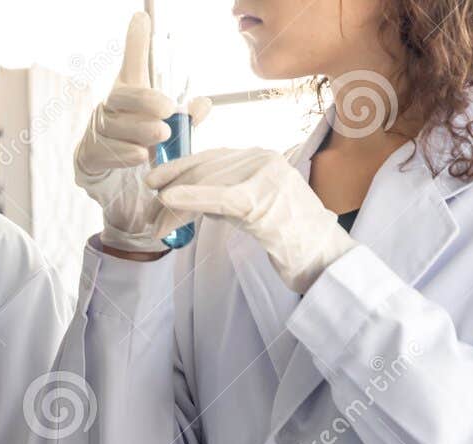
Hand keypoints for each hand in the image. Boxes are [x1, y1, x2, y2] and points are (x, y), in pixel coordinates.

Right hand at [75, 12, 209, 253]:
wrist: (119, 192)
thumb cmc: (145, 154)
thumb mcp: (170, 136)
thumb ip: (186, 120)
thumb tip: (202, 104)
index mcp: (131, 97)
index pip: (133, 64)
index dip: (137, 42)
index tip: (143, 17)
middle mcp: (110, 108)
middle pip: (123, 97)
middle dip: (146, 102)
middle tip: (169, 112)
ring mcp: (97, 131)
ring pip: (115, 126)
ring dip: (139, 131)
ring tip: (160, 138)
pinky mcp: (88, 155)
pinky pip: (104, 150)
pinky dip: (123, 154)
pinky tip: (139, 157)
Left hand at [145, 147, 355, 292]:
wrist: (323, 258)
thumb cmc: (287, 238)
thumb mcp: (250, 209)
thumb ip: (223, 196)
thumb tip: (182, 196)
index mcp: (261, 157)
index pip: (210, 157)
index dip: (177, 169)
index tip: (152, 183)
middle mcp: (263, 159)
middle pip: (203, 171)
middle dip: (171, 194)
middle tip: (149, 219)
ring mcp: (265, 178)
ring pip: (205, 185)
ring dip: (174, 209)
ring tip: (156, 227)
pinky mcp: (262, 202)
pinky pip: (218, 197)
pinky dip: (190, 198)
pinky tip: (167, 200)